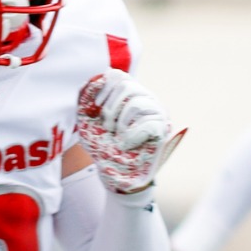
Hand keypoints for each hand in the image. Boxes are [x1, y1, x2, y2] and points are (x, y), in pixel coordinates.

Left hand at [75, 71, 185, 196]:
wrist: (116, 174)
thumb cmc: (104, 148)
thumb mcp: (89, 123)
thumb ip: (87, 102)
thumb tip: (92, 80)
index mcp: (129, 95)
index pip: (119, 75)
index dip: (104, 87)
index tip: (96, 106)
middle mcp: (146, 99)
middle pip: (127, 85)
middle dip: (110, 108)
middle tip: (107, 127)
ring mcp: (157, 113)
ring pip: (136, 103)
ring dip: (120, 123)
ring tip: (119, 137)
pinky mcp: (162, 129)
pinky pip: (146, 123)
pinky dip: (131, 136)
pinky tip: (128, 145)